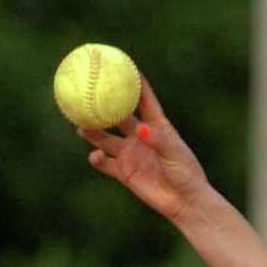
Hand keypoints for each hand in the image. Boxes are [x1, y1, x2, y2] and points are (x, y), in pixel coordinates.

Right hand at [77, 77, 210, 223]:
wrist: (185, 203)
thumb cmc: (187, 175)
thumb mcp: (175, 155)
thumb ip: (158, 141)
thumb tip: (140, 129)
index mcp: (156, 126)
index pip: (143, 99)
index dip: (134, 81)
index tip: (121, 64)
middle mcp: (140, 137)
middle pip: (117, 114)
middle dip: (102, 103)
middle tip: (86, 92)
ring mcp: (131, 154)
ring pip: (104, 137)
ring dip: (92, 130)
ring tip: (80, 123)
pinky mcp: (124, 173)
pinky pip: (104, 163)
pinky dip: (97, 159)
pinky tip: (95, 157)